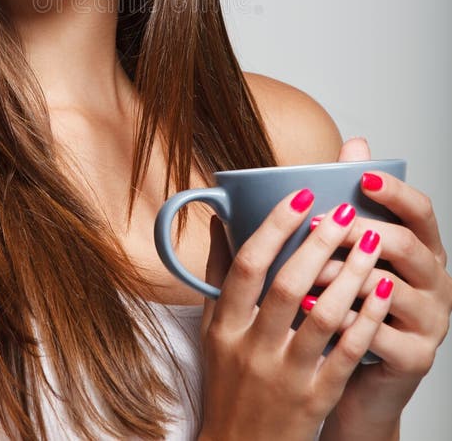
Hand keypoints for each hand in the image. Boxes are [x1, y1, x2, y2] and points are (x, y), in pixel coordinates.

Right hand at [198, 189, 393, 440]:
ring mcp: (286, 376)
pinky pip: (347, 354)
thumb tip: (219, 219)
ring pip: (323, 316)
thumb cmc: (228, 383)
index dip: (275, 226)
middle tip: (347, 211)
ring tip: (373, 242)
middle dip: (321, 243)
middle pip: (288, 285)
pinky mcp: (315, 399)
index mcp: (225, 325)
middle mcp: (253, 348)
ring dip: (351, 274)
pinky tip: (382, 291)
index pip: (247, 265)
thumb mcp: (211, 328)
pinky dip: (366, 319)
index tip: (302, 194)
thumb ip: (217, 273)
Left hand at [316, 138, 451, 438]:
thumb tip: (355, 143)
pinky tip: (310, 310)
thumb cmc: (352, 304)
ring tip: (304, 270)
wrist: (355, 378)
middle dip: (356, 231)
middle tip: (316, 225)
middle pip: (405, 244)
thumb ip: (356, 199)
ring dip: (341, 275)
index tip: (362, 177)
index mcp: (423, 250)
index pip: (421, 211)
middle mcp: (435, 281)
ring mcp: (431, 321)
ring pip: (388, 288)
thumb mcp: (356, 252)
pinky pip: (378, 334)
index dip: (395, 191)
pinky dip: (342, 319)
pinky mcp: (416, 358)